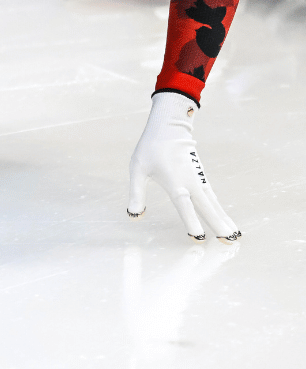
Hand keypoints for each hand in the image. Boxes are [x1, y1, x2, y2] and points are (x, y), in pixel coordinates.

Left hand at [127, 91, 239, 241]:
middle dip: (218, 225)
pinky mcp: (202, 178)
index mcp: (174, 182)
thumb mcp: (137, 170)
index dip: (191, 221)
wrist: (170, 127)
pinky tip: (226, 221)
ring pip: (214, 204)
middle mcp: (190, 183)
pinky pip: (213, 198)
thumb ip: (136, 194)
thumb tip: (134, 216)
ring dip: (224, 219)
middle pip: (207, 207)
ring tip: (235, 236)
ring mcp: (199, 180)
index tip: (198, 237)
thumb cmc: (151, 148)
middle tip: (229, 242)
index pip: (184, 206)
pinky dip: (220, 210)